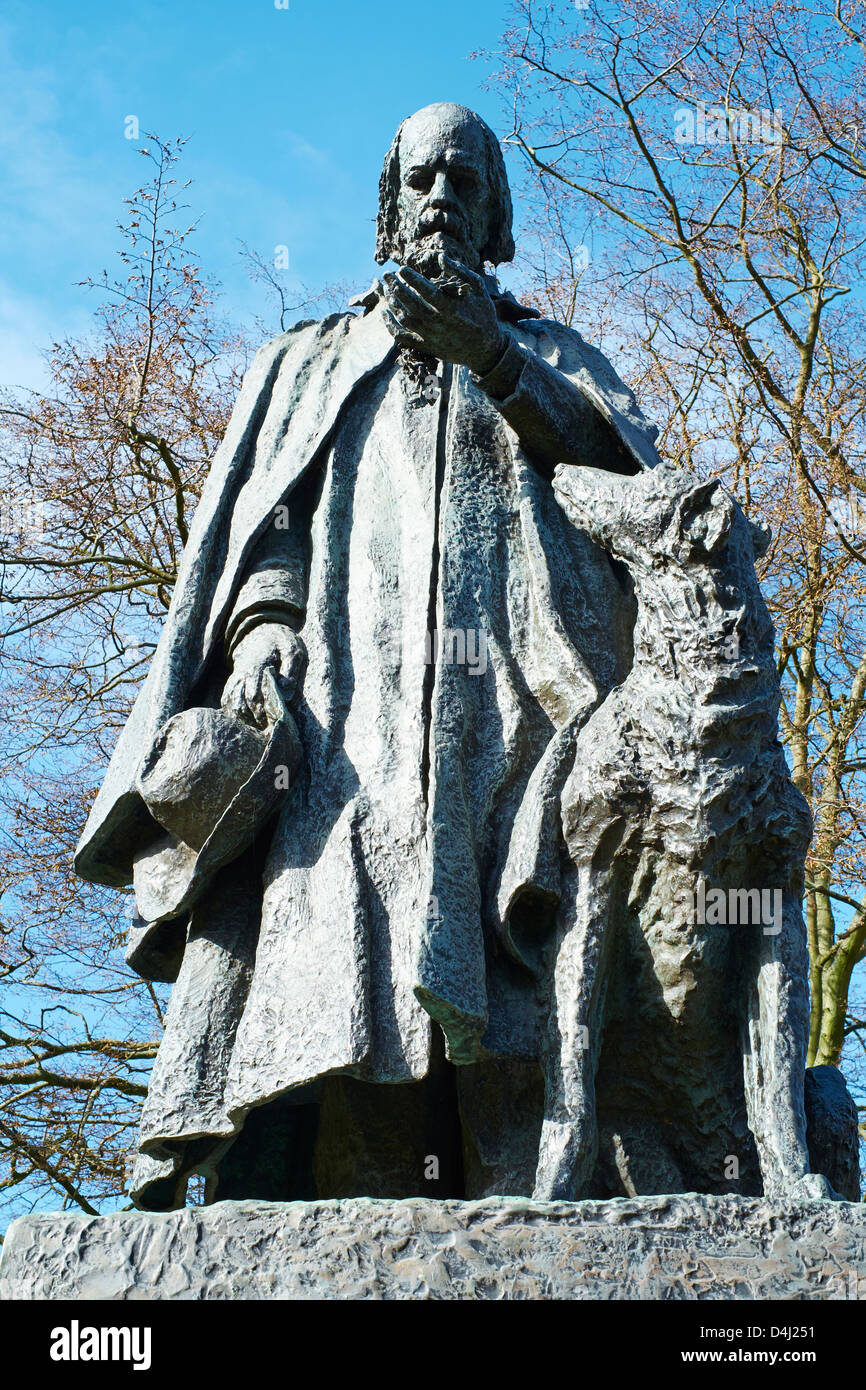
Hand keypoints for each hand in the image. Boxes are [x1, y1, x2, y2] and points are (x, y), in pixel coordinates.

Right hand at [222, 622, 306, 730]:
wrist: (263, 632)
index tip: (276, 722)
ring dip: (245, 720)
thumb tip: (286, 694)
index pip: (254, 696)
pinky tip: (248, 721)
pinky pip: (227, 701)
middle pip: (242, 705)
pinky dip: (235, 714)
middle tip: (271, 730)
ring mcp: (235, 678)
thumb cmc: (282, 642)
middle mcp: (242, 674)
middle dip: (256, 720)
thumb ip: (291, 670)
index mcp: (256, 667)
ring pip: (232, 706)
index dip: (263, 713)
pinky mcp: (233, 682)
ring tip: (261, 728)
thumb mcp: (293, 650)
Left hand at [381, 253, 506, 376]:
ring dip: (392, 303)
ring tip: (386, 289)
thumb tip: (441, 257)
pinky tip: (384, 311)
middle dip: (396, 287)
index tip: (401, 268)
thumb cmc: (483, 315)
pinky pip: (402, 336)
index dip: (412, 279)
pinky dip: (390, 324)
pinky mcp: (425, 345)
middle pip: (411, 303)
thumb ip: (461, 272)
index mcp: (452, 309)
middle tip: (387, 274)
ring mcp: (430, 336)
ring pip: (404, 318)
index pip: (427, 291)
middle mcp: (438, 324)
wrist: (484, 349)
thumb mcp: (479, 290)